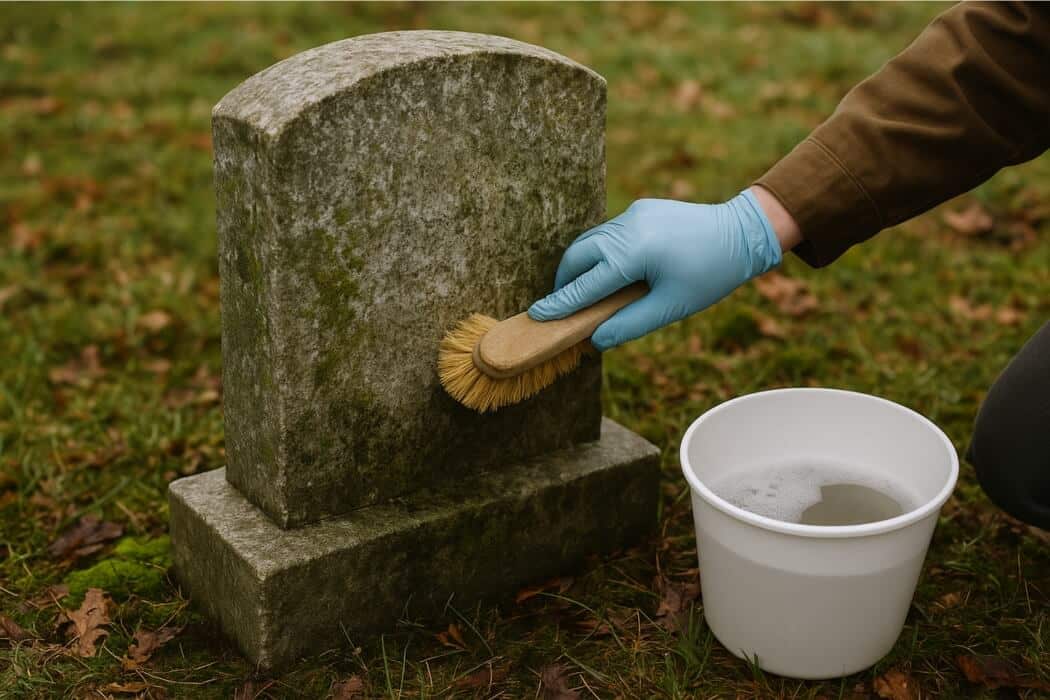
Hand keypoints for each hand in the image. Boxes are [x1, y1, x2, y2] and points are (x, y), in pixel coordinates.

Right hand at [528, 188, 783, 349]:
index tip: (537, 315)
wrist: (742, 232)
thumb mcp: (671, 307)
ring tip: (583, 293)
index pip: (586, 284)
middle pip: (577, 256)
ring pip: (590, 242)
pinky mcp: (640, 208)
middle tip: (561, 307)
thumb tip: (595, 339)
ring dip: (580, 267)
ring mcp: (633, 214)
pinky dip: (599, 253)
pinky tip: (608, 271)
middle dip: (564, 282)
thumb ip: (628, 325)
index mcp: (635, 253)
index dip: (561, 303)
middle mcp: (628, 227)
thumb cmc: (710, 275)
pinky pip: (608, 233)